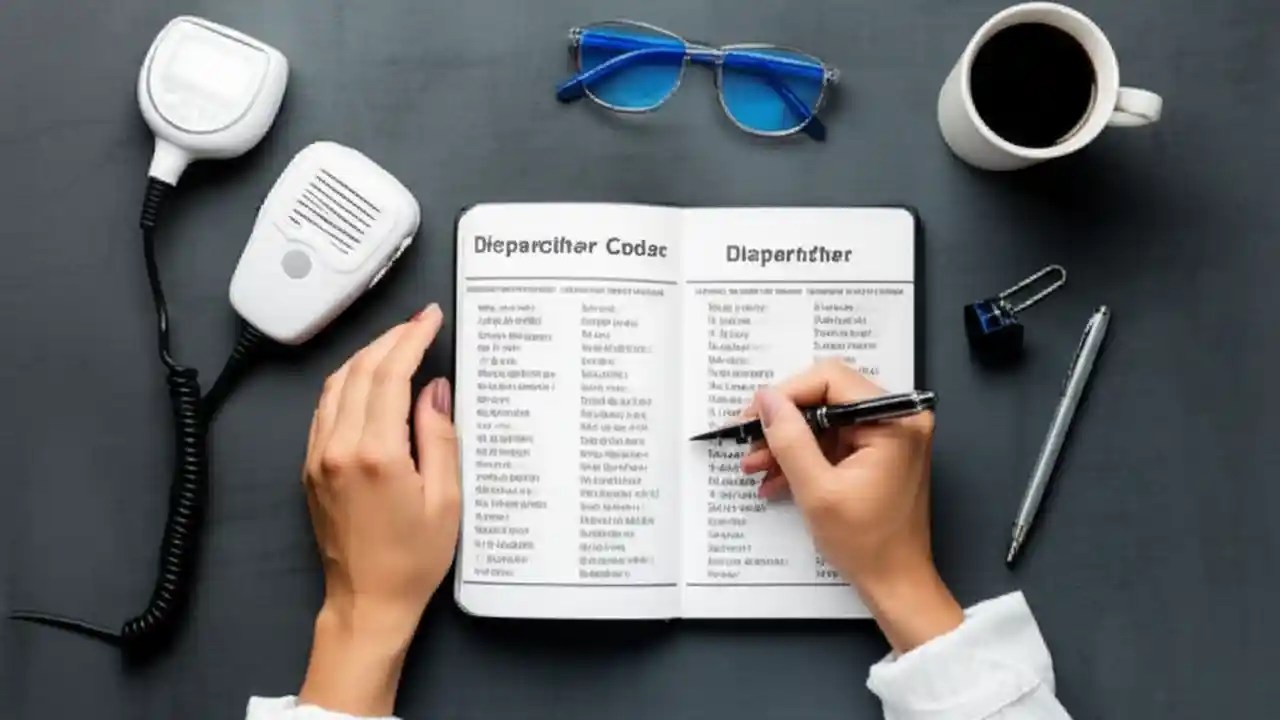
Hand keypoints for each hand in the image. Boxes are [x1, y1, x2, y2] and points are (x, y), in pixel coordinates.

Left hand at [297, 304, 459, 715]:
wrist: (367, 601)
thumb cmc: (413, 559)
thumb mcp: (446, 498)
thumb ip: (438, 435)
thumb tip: (434, 388)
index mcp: (376, 453)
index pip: (391, 375)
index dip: (411, 338)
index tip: (429, 318)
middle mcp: (339, 448)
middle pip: (360, 371)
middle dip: (390, 339)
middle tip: (418, 323)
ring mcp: (318, 457)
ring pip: (336, 385)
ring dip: (366, 357)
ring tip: (397, 344)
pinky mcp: (310, 468)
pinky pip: (325, 409)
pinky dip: (347, 383)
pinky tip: (368, 380)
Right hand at [741, 360, 961, 652]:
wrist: (896, 584)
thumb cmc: (867, 544)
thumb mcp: (817, 491)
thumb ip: (790, 440)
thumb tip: (765, 399)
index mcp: (894, 421)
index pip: (831, 379)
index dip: (786, 394)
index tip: (753, 416)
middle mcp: (897, 419)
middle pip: (826, 396)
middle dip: (783, 422)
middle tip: (749, 441)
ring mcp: (888, 436)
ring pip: (824, 420)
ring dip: (787, 442)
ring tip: (754, 465)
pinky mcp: (877, 454)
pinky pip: (833, 441)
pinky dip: (804, 456)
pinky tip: (775, 478)